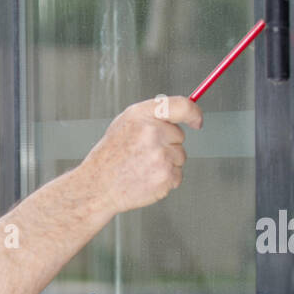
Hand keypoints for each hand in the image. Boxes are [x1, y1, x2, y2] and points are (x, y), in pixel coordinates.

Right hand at [78, 96, 202, 215]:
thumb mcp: (124, 125)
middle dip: (166, 145)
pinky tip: (146, 179)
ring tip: (142, 168)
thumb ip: (151, 116)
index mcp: (141, 115)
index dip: (193, 113)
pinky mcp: (165, 176)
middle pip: (179, 136)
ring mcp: (160, 155)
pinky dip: (165, 180)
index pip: (180, 106)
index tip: (196, 120)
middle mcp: (152, 132)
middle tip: (142, 154)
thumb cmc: (109, 157)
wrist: (97, 187)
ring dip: (166, 163)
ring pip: (179, 157)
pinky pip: (177, 175)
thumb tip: (182, 113)